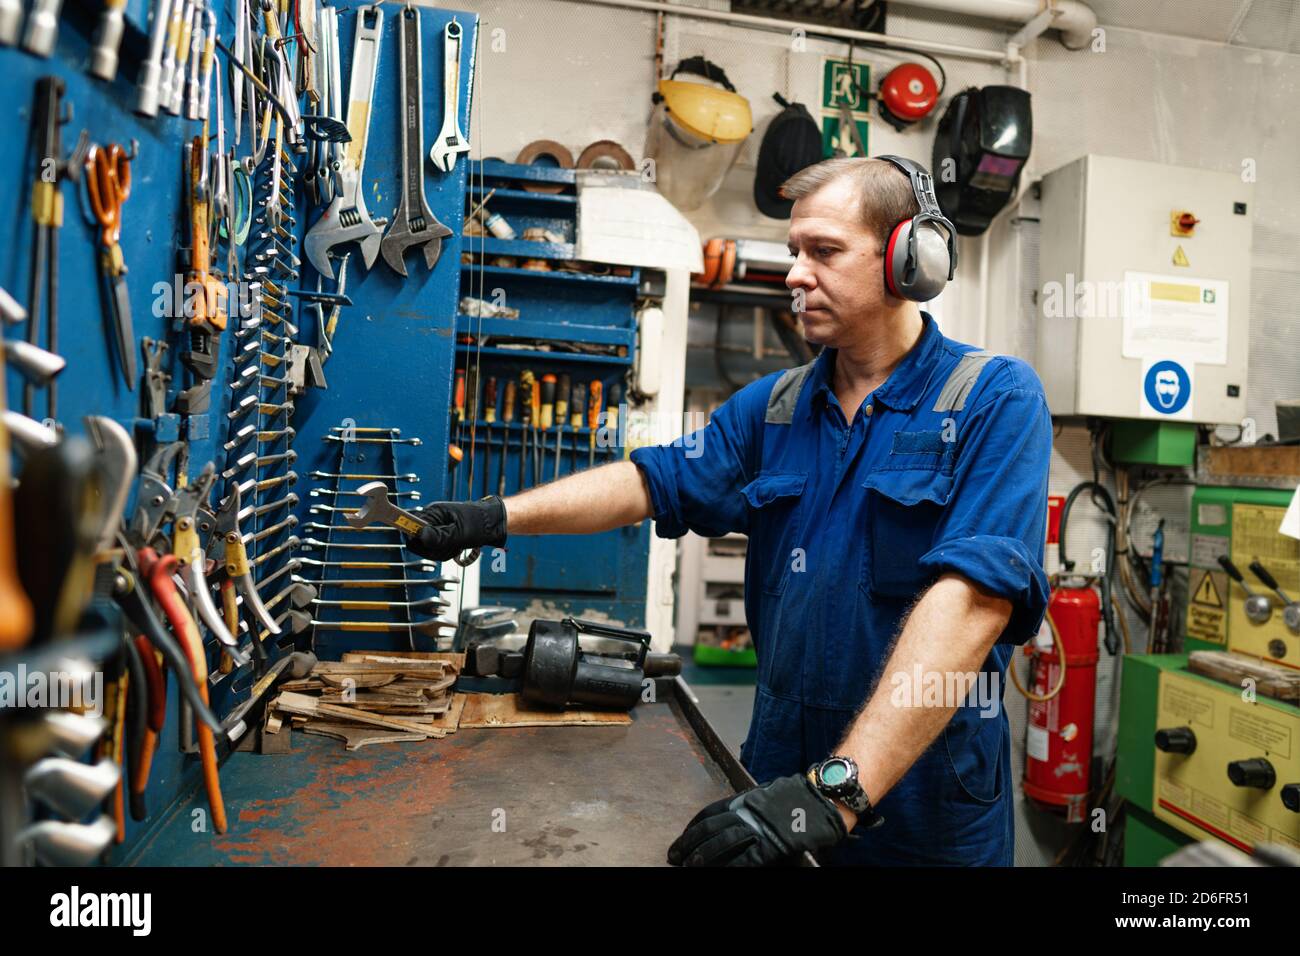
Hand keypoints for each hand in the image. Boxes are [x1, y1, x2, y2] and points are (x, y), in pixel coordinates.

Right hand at [402, 497, 507, 562]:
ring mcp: (438, 528)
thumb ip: (440, 536)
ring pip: (429, 548)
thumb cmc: (481, 523)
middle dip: (434, 549)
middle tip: (451, 547)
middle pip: (419, 542)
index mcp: (434, 513)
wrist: (495, 524)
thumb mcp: (461, 532)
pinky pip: (438, 550)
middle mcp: (433, 519)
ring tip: (458, 547)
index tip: (428, 546)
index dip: (418, 540)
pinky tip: (458, 549)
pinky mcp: (444, 536)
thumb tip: (420, 537)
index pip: (411, 528)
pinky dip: (447, 553)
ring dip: (443, 552)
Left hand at [667, 774, 847, 866]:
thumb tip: (731, 818)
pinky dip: (730, 866)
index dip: (692, 828)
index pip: (709, 813)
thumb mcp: (767, 794)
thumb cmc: (799, 795)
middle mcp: (747, 812)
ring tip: (689, 866)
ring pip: (722, 843)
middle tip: (675, 855)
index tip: (682, 839)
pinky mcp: (773, 844)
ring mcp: (759, 829)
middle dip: (689, 843)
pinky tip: (719, 871)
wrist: (824, 797)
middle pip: (709, 829)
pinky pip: (746, 858)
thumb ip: (748, 806)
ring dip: (703, 856)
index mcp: (744, 800)